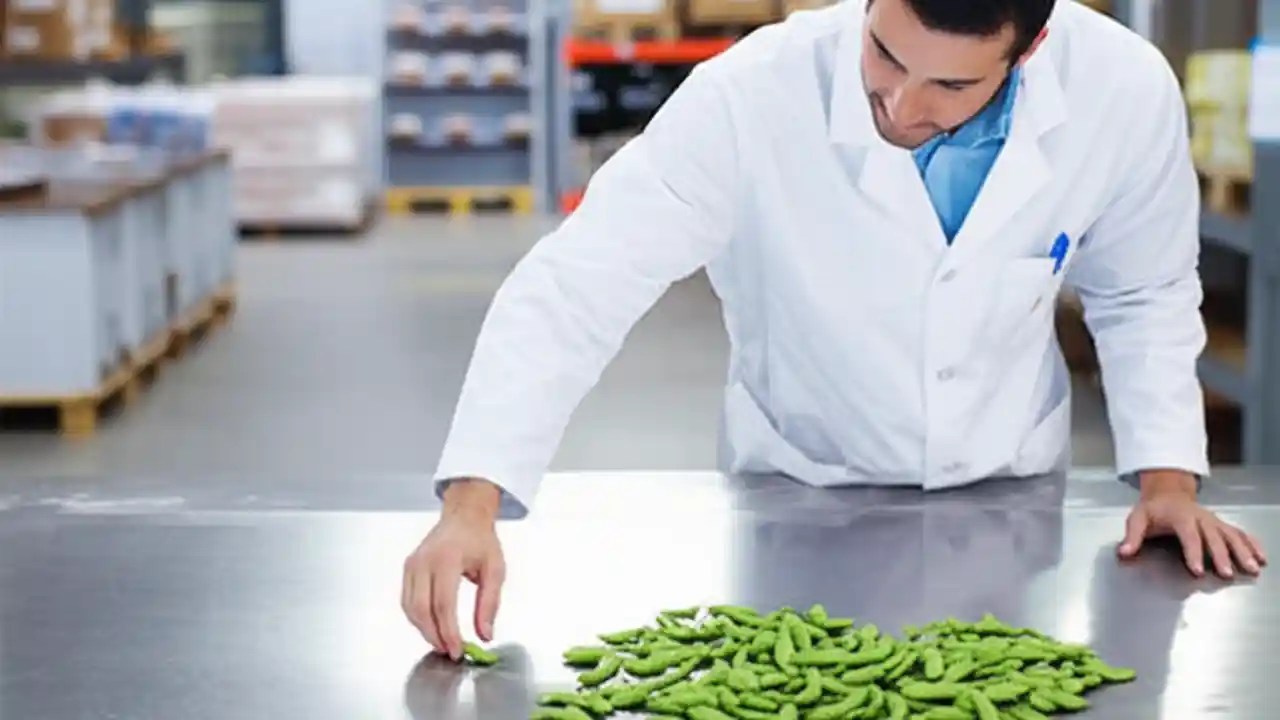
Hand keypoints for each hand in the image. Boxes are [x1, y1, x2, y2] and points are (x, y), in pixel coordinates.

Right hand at [402, 479, 505, 658]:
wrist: (464, 516)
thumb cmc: (480, 540)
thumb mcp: (495, 570)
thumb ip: (489, 604)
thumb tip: (485, 634)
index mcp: (447, 559)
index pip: (444, 604)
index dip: (449, 632)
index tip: (458, 649)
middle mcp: (424, 561)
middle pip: (421, 609)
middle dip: (434, 636)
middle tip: (449, 651)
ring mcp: (412, 564)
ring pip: (410, 608)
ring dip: (424, 630)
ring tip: (443, 642)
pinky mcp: (407, 568)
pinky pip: (406, 600)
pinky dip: (417, 618)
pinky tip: (432, 626)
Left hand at [1117, 470, 1266, 577]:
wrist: (1168, 492)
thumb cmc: (1153, 508)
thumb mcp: (1138, 518)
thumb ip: (1133, 536)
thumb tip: (1124, 553)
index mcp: (1180, 516)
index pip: (1189, 536)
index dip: (1194, 553)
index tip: (1198, 570)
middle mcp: (1201, 518)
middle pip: (1213, 537)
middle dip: (1221, 556)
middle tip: (1227, 574)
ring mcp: (1213, 521)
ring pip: (1231, 535)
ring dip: (1243, 552)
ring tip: (1252, 568)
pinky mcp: (1221, 524)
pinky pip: (1239, 533)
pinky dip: (1252, 544)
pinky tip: (1261, 557)